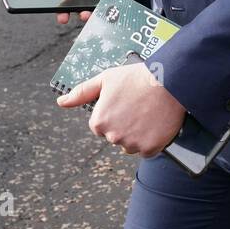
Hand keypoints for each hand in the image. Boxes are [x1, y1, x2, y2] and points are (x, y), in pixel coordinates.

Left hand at [57, 63, 184, 156]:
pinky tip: (154, 123)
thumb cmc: (136, 77)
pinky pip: (147, 150)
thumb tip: (61, 102)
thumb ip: (81, 92)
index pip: (101, 127)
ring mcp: (132, 144)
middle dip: (125, 124)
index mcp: (99, 122)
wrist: (168, 81)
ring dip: (137, 134)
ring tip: (147, 114)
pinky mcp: (150, 149)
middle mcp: (113, 136)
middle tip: (137, 107)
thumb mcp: (105, 79)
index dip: (113, 114)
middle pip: (115, 137)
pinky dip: (151, 140)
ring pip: (131, 145)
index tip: (124, 103)